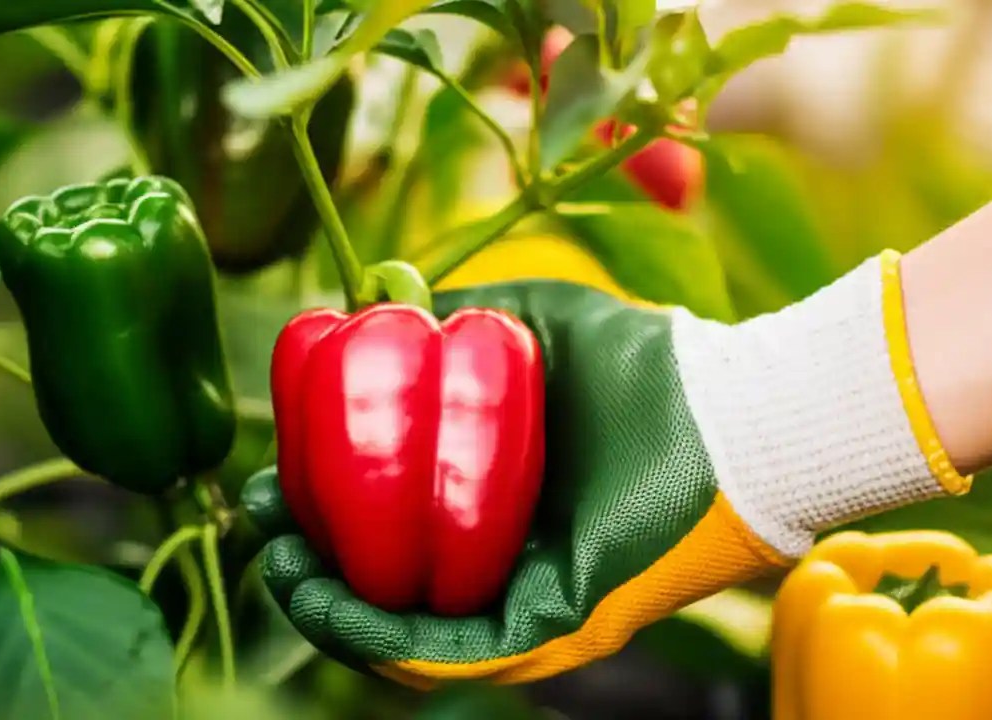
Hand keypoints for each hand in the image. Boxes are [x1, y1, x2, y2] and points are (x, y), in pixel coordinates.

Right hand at [242, 280, 788, 686]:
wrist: (731, 411)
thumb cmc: (642, 363)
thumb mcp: (527, 320)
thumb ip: (455, 313)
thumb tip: (379, 302)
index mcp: (493, 499)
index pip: (392, 520)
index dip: (321, 503)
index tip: (270, 472)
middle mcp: (505, 560)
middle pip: (385, 582)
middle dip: (309, 560)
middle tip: (260, 521)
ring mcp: (526, 604)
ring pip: (401, 632)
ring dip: (326, 608)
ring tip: (277, 564)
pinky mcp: (551, 630)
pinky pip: (447, 651)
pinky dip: (374, 634)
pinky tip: (322, 598)